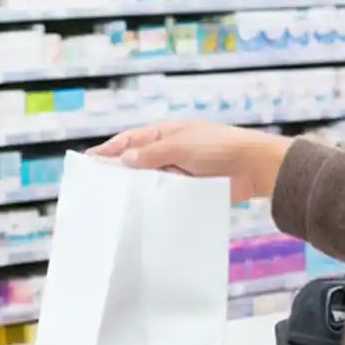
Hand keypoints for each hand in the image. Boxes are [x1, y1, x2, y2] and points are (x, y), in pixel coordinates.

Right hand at [88, 121, 292, 203]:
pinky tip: (141, 210)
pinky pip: (165, 195)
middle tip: (96, 186)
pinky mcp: (188, 190)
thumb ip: (151, 154)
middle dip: (119, 172)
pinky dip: (154, 200)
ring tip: (114, 202)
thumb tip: (124, 160)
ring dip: (136, 189)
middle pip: (136, 162)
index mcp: (165, 133)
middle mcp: (168, 152)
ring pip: (149, 181)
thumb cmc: (219, 147)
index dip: (109, 149)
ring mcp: (178, 172)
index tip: (89, 160)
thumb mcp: (180, 146)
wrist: (255, 168)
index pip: (130, 140)